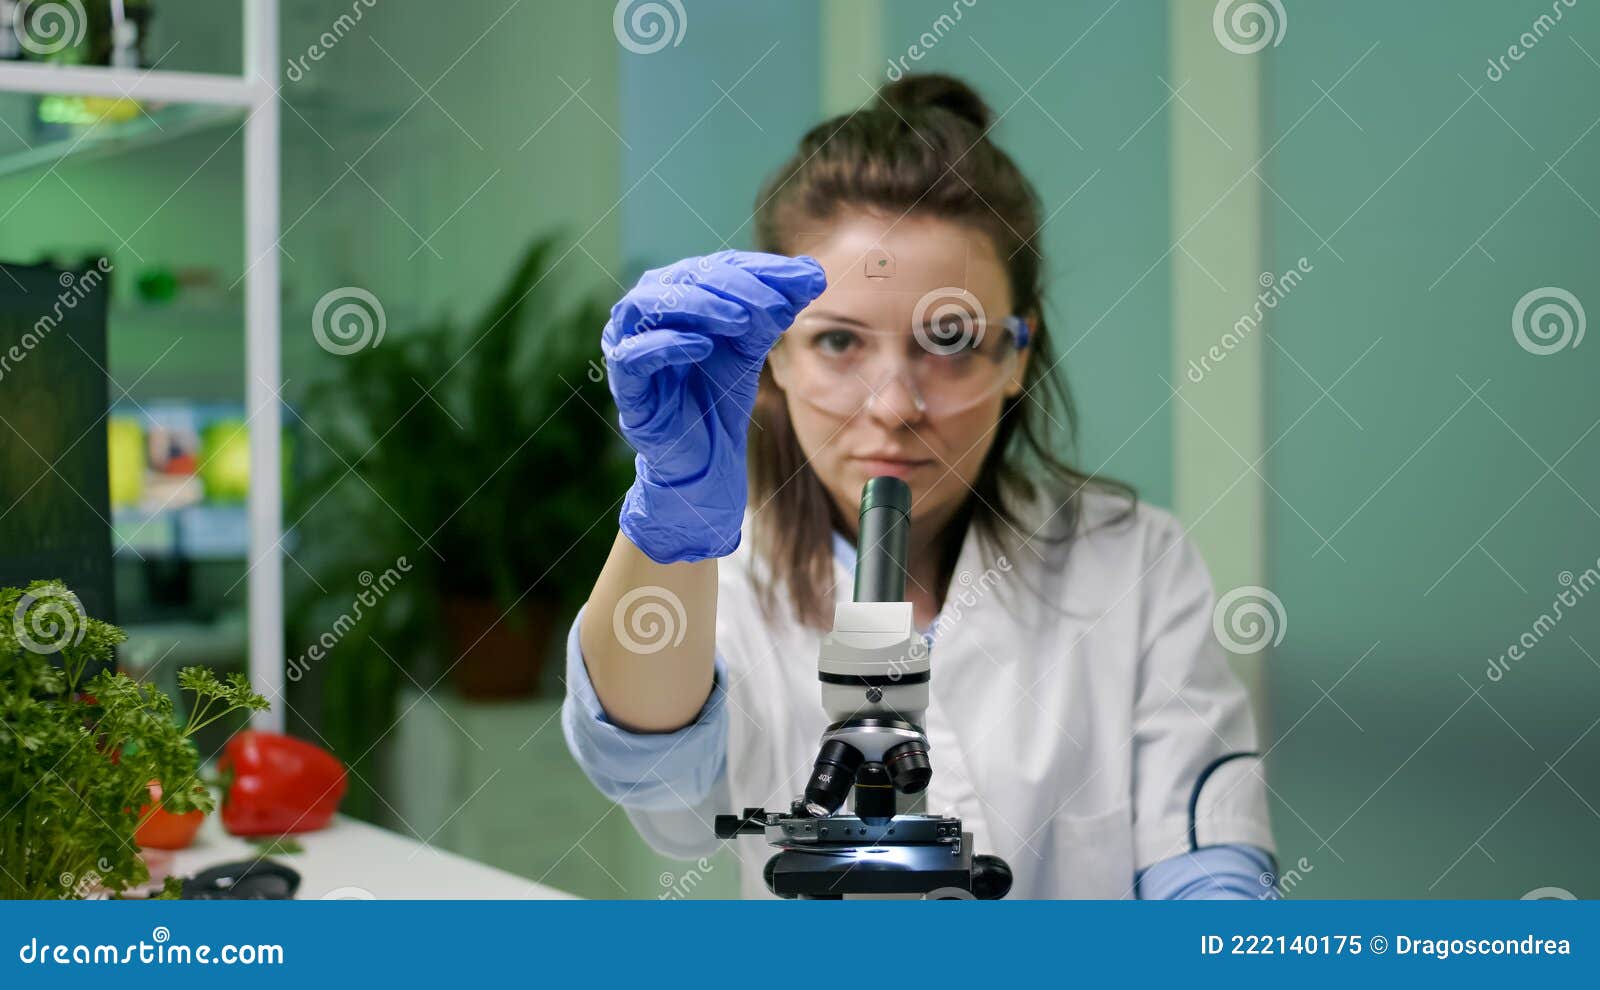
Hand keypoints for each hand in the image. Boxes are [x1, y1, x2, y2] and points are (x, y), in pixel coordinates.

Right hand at [603, 250, 825, 562]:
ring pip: (645, 305)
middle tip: (772, 303)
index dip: (758, 269)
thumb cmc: (721, 394)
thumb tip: (815, 272)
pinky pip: (632, 355)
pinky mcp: (625, 386)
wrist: (707, 456)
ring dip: (696, 305)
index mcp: (676, 295)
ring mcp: (628, 347)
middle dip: (732, 286)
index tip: (803, 280)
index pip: (715, 266)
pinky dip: (666, 343)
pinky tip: (702, 345)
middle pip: (681, 278)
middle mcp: (644, 313)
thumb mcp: (754, 346)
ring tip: (739, 320)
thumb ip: (776, 309)